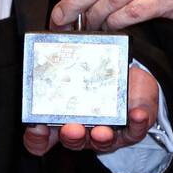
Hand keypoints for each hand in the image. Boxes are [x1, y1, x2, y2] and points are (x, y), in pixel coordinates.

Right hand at [23, 63, 159, 155]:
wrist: (131, 82)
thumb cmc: (100, 77)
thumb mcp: (79, 66)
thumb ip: (66, 54)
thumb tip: (57, 31)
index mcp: (63, 119)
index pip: (41, 138)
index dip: (36, 138)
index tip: (37, 128)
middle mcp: (83, 130)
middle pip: (72, 140)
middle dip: (72, 136)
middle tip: (72, 128)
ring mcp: (107, 132)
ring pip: (102, 141)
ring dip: (102, 137)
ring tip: (103, 130)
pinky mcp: (132, 128)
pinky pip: (135, 131)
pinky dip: (136, 123)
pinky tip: (136, 114)